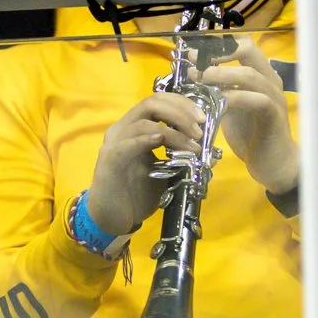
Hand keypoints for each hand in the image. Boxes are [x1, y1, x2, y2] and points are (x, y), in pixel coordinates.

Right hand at [83, 90, 208, 245]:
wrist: (111, 217)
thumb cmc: (136, 194)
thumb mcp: (164, 171)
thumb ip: (179, 157)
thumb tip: (208, 152)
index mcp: (134, 127)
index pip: (157, 100)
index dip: (182, 104)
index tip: (202, 118)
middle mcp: (122, 129)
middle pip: (151, 103)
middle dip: (180, 112)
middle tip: (199, 129)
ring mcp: (114, 144)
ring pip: (144, 123)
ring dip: (173, 132)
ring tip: (192, 147)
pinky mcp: (110, 161)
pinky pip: (127, 144)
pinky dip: (147, 140)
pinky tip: (162, 141)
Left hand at [204, 38, 298, 194]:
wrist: (272, 163)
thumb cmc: (250, 135)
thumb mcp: (228, 108)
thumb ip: (217, 91)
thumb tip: (192, 76)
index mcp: (259, 74)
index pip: (241, 46)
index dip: (217, 44)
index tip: (193, 51)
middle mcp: (269, 79)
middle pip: (248, 49)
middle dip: (218, 51)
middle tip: (195, 60)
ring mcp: (274, 96)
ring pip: (250, 74)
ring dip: (221, 74)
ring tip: (198, 77)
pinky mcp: (274, 114)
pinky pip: (257, 99)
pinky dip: (234, 97)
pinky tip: (217, 102)